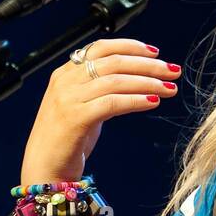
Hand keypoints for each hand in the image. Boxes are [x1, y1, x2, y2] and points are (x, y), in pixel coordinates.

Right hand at [19, 38, 181, 186]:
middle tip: (172, 71)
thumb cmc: (66, 139)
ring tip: (169, 88)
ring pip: (116, 80)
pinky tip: (153, 103)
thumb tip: (137, 76)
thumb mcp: (82, 105)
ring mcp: (68, 98)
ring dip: (148, 82)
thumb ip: (100, 88)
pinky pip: (112, 103)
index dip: (131, 46)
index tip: (156, 53)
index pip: (102, 47)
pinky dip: (136, 100)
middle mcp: (65, 81)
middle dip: (148, 64)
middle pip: (114, 62)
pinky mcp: (75, 118)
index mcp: (65, 73)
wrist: (43, 169)